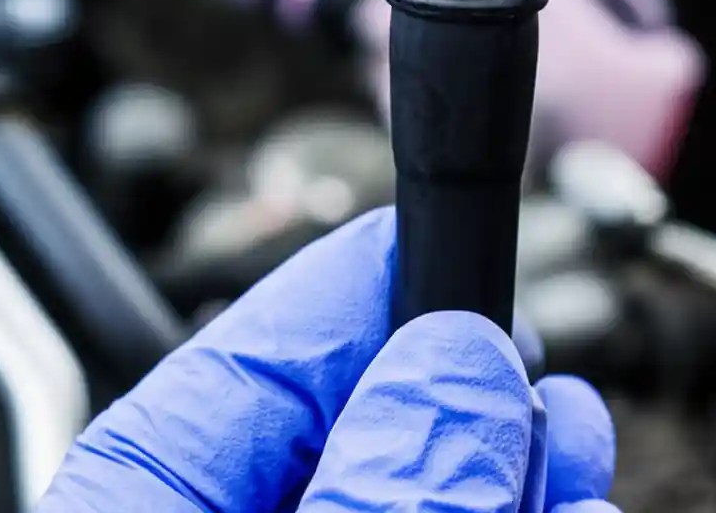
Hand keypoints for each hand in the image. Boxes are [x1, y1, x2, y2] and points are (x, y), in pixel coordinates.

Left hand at [36, 208, 618, 511]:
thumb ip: (380, 483)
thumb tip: (457, 362)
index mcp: (143, 511)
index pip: (244, 361)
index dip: (348, 287)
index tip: (432, 230)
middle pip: (356, 422)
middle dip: (462, 384)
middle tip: (528, 371)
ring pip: (430, 482)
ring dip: (518, 464)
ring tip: (572, 467)